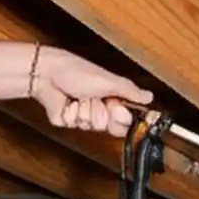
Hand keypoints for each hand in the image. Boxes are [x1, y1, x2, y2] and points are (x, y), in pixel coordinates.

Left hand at [31, 47, 153, 136]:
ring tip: (80, 97)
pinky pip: (75, 125)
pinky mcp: (67, 121)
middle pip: (110, 126)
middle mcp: (97, 108)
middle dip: (104, 113)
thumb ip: (130, 91)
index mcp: (110, 98)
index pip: (125, 120)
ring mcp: (82, 116)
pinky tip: (68, 102)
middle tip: (98, 100)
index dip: (123, 117)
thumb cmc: (76, 71)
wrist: (48, 74)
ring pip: (92, 126)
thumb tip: (150, 97)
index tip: (118, 107)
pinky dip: (73, 113)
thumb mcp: (108, 80)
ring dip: (87, 110)